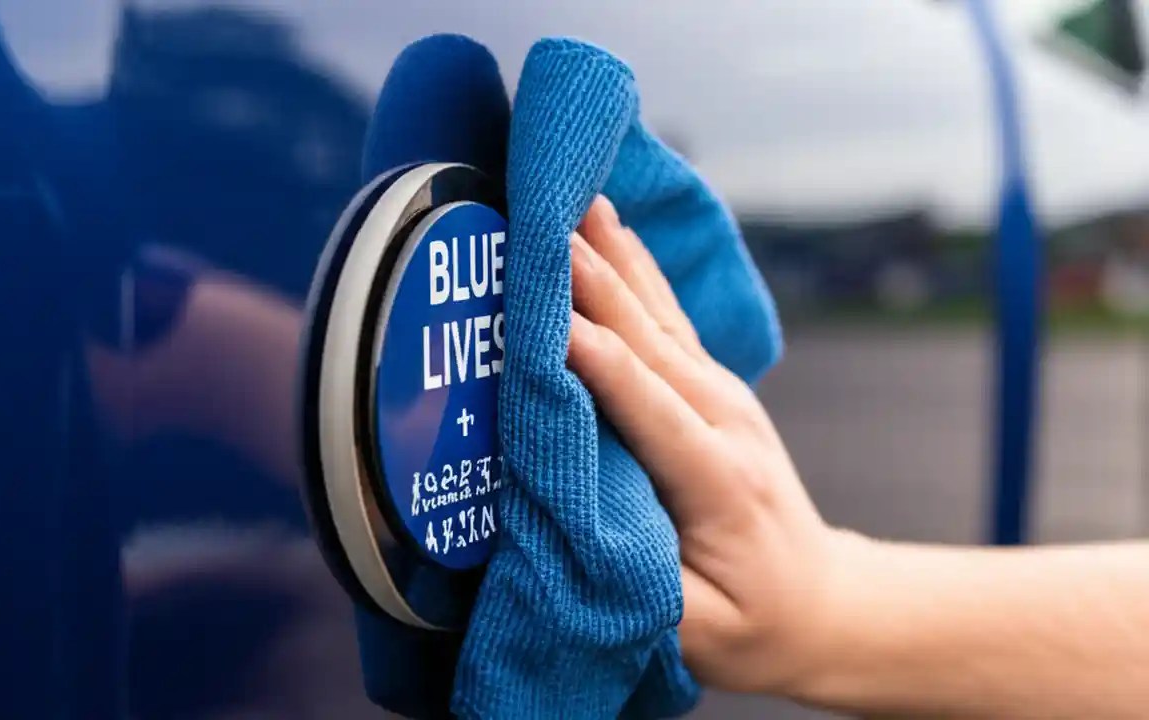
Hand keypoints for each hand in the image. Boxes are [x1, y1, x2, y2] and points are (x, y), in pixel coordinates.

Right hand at [567, 197, 856, 695]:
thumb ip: (636, 582)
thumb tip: (567, 525)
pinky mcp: (716, 389)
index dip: (591, 359)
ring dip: (612, 257)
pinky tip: (612, 228)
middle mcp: (725, 421)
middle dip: (590, 282)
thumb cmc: (756, 627)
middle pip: (647, 340)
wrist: (825, 606)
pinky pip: (669, 319)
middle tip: (538, 225)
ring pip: (659, 316)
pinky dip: (636, 268)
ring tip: (573, 199)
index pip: (645, 406)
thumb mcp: (697, 633)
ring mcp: (725, 398)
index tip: (542, 312)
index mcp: (718, 480)